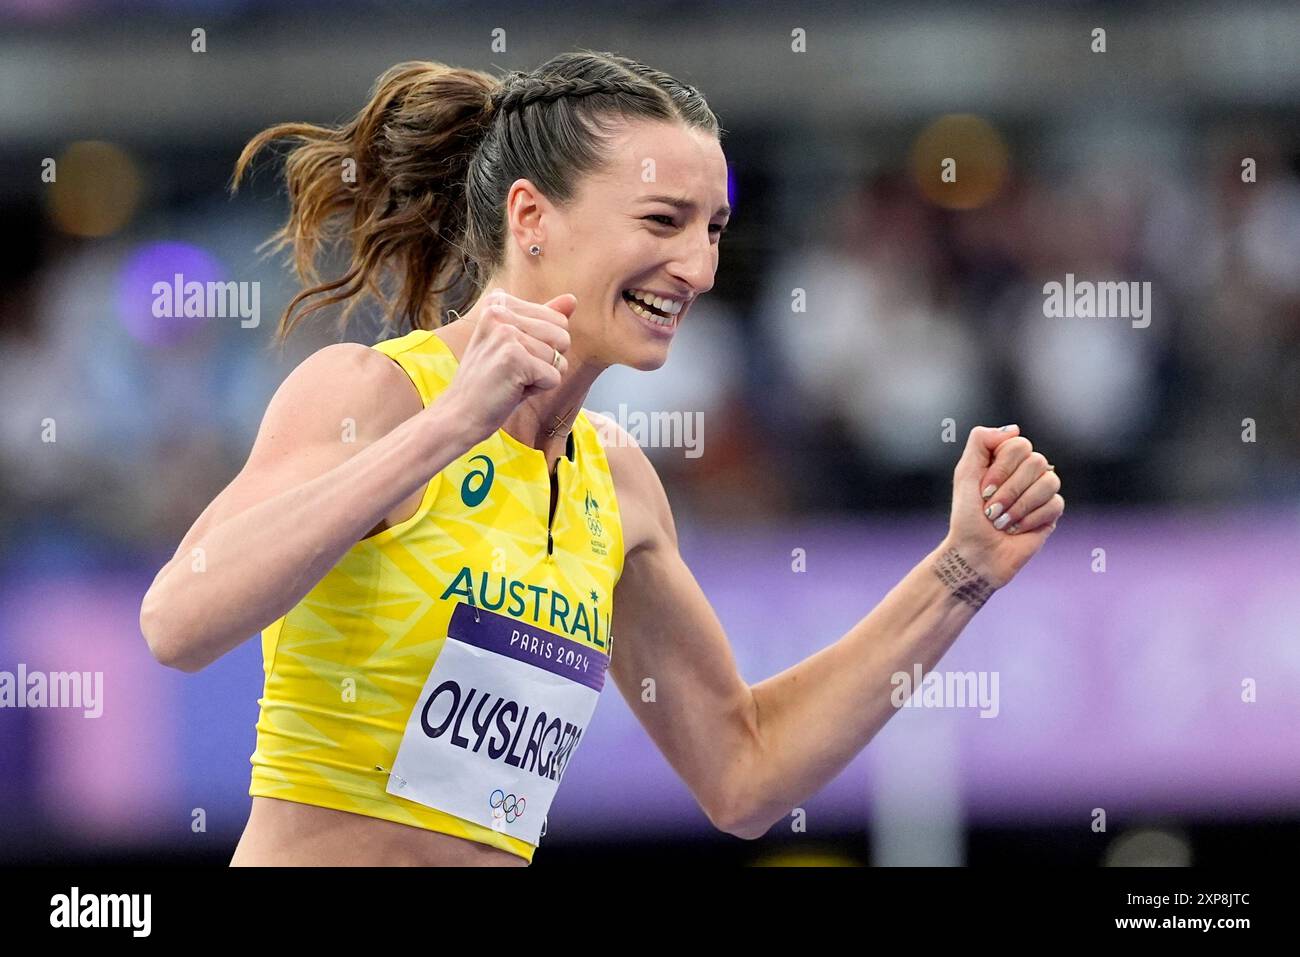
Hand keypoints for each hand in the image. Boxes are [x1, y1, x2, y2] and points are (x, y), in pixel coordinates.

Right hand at [436, 288, 575, 445]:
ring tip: (512, 380)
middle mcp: (500, 312)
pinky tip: (513, 390)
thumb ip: (544, 319)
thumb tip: (572, 299)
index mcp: (499, 303)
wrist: (460, 414)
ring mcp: (506, 334)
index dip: (544, 346)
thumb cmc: (491, 381)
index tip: (514, 357)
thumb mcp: (517, 344)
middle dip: (547, 361)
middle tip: (514, 371)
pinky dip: (539, 389)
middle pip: (562, 336)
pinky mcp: (513, 358)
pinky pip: (554, 376)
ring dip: (541, 377)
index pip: (558, 319)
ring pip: (558, 358)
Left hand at [944, 424, 1063, 590]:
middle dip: (1009, 490)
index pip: (1019, 445)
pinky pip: (1055, 504)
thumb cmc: (966, 517)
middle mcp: (1026, 472)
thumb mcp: (965, 474)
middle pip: (1036, 462)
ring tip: (1001, 522)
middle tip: (991, 510)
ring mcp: (1041, 491)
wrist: (975, 555)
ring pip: (1050, 482)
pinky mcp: (1051, 513)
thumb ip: (981, 442)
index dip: (1002, 468)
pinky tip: (1016, 530)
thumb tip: (1014, 429)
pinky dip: (1030, 519)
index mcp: (1005, 460)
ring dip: (1019, 506)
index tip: (983, 490)